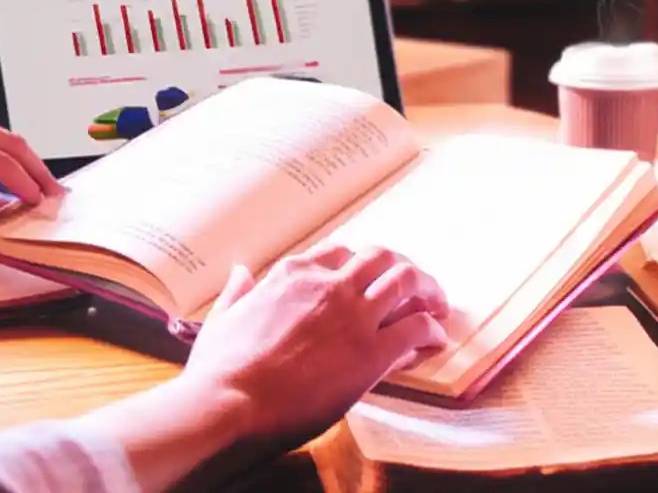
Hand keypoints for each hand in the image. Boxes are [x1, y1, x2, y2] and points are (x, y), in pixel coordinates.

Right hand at [182, 245, 448, 452]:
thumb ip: (238, 291)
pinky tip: (435, 340)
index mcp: (294, 273)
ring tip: (437, 306)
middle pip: (381, 257)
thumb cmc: (221, 369)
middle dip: (402, 268)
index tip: (368, 279)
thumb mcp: (223, 318)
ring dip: (428, 290)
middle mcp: (329, 284)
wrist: (231, 403)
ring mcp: (353, 314)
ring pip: (407, 280)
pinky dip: (432, 331)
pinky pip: (417, 327)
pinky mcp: (372, 350)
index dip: (360, 265)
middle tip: (415, 287)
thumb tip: (241, 270)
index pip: (340, 253)